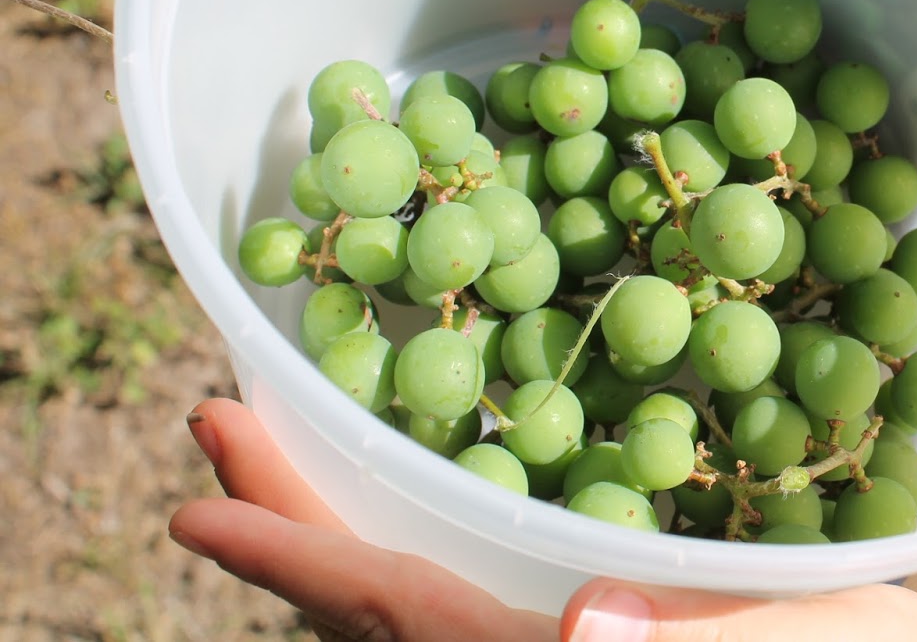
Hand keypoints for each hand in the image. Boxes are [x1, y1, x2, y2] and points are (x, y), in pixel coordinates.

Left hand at [171, 398, 916, 641]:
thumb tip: (579, 631)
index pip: (407, 618)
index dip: (297, 561)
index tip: (195, 506)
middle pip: (375, 610)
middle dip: (288, 520)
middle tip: (215, 423)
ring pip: (406, 596)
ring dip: (331, 514)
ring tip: (269, 436)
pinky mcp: (592, 623)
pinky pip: (456, 580)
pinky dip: (402, 522)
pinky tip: (402, 464)